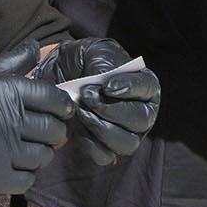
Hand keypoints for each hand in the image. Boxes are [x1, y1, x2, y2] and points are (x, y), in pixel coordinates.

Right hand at [0, 42, 81, 201]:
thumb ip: (9, 65)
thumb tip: (38, 48)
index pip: (51, 97)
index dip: (62, 104)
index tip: (61, 109)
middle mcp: (3, 118)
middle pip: (52, 129)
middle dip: (53, 131)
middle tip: (42, 132)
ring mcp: (0, 150)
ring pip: (43, 156)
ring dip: (40, 154)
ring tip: (25, 150)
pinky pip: (28, 180)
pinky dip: (26, 176)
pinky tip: (13, 167)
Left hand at [35, 37, 161, 148]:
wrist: (58, 78)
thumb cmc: (83, 62)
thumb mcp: (93, 51)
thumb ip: (103, 64)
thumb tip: (105, 84)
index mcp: (145, 86)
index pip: (147, 88)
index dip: (130, 89)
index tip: (107, 87)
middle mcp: (142, 112)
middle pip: (141, 120)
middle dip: (111, 110)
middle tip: (86, 96)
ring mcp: (127, 134)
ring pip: (127, 143)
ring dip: (101, 128)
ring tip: (81, 111)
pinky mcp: (107, 149)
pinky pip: (105, 156)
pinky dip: (90, 144)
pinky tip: (77, 127)